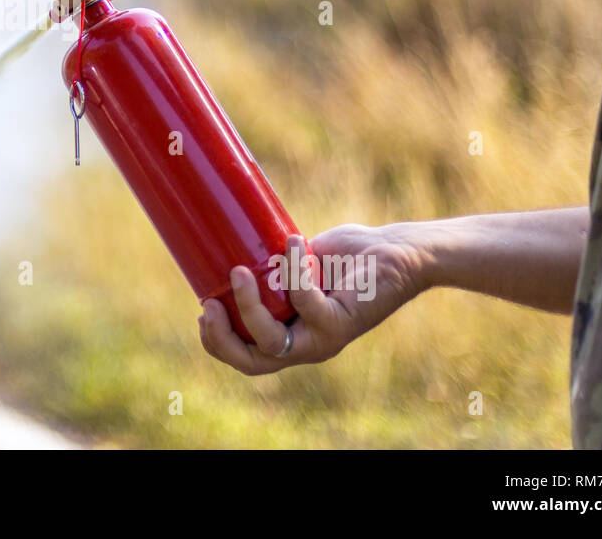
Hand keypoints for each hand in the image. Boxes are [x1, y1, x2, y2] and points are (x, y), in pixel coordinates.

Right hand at [198, 226, 428, 374]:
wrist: (397, 252)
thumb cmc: (350, 255)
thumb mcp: (300, 262)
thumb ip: (272, 264)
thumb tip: (234, 239)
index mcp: (292, 336)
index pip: (246, 358)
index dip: (217, 342)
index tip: (204, 307)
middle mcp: (308, 346)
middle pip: (253, 362)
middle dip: (222, 339)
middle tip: (211, 304)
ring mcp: (325, 336)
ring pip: (273, 342)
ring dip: (249, 307)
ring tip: (240, 271)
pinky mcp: (343, 320)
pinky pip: (306, 302)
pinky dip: (293, 269)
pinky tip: (293, 241)